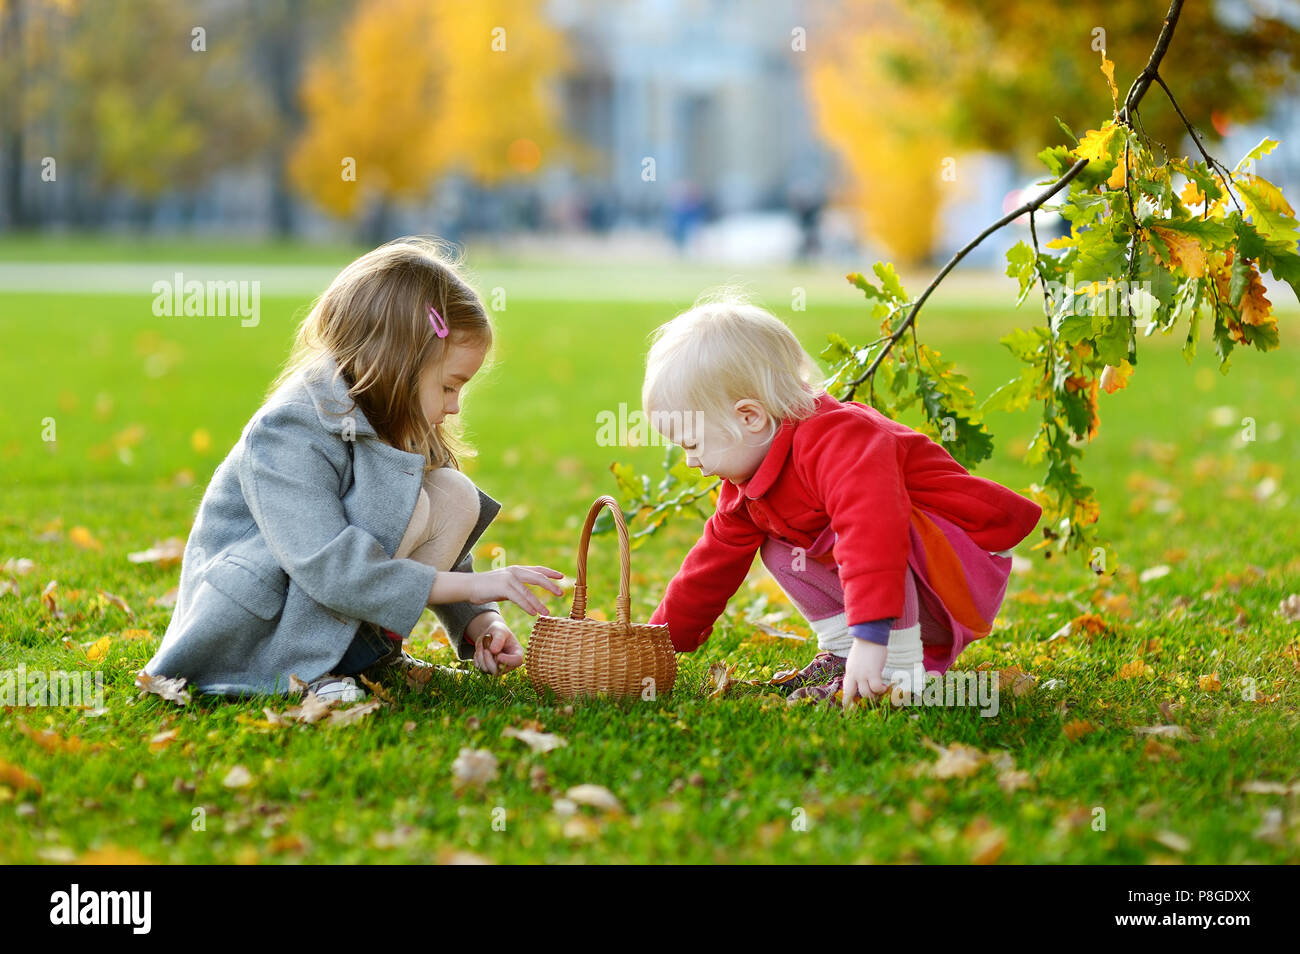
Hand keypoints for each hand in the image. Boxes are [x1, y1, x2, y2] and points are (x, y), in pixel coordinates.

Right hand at [431, 564, 563, 615]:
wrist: (468, 586)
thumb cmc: (486, 587)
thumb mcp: (505, 585)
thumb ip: (517, 587)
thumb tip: (527, 596)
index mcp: (516, 570)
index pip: (537, 570)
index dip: (550, 573)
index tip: (562, 576)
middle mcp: (514, 572)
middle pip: (537, 577)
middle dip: (551, 585)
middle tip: (561, 593)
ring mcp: (508, 578)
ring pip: (528, 591)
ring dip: (539, 603)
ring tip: (547, 612)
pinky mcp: (502, 587)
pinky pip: (518, 598)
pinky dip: (527, 606)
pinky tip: (533, 613)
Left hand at [465, 612, 522, 675]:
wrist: (489, 635)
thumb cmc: (498, 631)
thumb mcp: (500, 630)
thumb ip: (499, 639)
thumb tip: (494, 651)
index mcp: (517, 653)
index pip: (517, 661)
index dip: (508, 661)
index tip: (498, 656)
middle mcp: (509, 664)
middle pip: (499, 671)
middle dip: (489, 660)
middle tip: (486, 649)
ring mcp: (498, 668)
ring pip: (487, 670)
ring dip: (482, 657)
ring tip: (483, 645)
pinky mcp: (488, 669)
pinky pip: (479, 668)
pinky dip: (477, 658)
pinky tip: (481, 650)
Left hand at [842, 638, 888, 709]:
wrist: (870, 637)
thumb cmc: (864, 649)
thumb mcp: (855, 662)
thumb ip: (856, 673)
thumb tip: (861, 684)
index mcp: (849, 672)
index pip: (845, 690)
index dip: (846, 702)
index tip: (848, 711)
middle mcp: (853, 675)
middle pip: (853, 695)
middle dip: (860, 703)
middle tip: (870, 703)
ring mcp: (862, 674)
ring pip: (866, 694)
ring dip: (874, 695)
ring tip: (879, 690)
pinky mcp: (872, 672)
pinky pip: (876, 687)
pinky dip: (881, 689)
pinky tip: (884, 687)